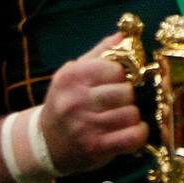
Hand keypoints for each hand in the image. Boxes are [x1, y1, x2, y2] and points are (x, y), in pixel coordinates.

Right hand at [39, 33, 148, 173]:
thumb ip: (101, 53)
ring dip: (131, 117)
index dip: (121, 76)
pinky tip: (129, 132)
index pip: (116, 69)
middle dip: (126, 97)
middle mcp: (76, 101)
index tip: (113, 83)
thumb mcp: (74, 73)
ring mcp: (85, 126)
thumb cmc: (66, 103)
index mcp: (72, 77)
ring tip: (117, 119)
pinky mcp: (96, 147)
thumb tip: (125, 34)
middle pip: (127, 91)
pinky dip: (138, 134)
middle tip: (116, 103)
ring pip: (132, 114)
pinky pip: (134, 136)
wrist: (45, 143)